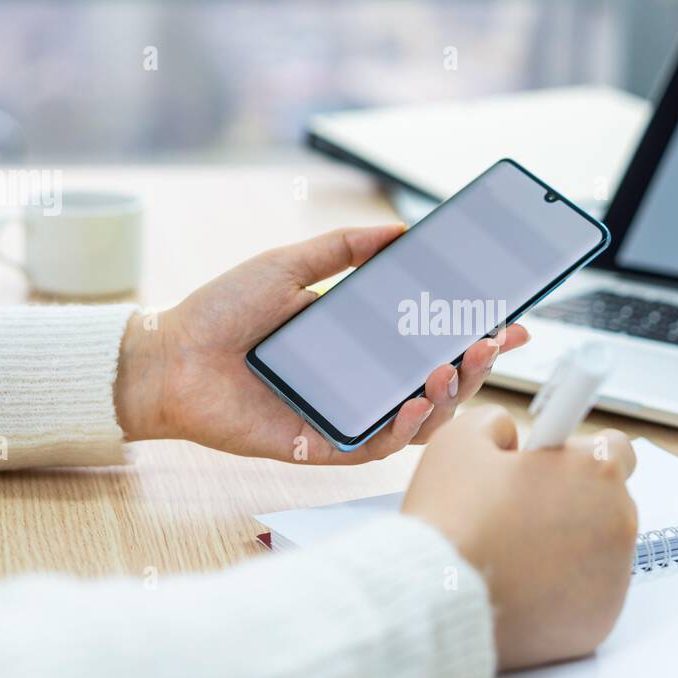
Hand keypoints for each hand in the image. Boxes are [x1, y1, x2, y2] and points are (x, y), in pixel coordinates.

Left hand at [113, 224, 528, 463]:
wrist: (169, 355)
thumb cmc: (221, 312)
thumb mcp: (289, 265)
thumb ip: (344, 248)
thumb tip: (399, 232)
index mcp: (358, 344)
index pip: (430, 343)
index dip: (474, 336)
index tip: (508, 318)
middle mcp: (359, 383)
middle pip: (438, 385)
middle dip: (477, 366)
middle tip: (496, 339)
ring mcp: (345, 416)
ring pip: (420, 422)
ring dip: (449, 396)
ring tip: (456, 365)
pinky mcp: (322, 445)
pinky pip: (378, 446)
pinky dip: (405, 427)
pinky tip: (417, 401)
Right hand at [401, 406, 637, 669]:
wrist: (436, 600)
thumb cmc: (452, 519)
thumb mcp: (461, 441)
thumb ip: (496, 423)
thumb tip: (509, 436)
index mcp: (595, 470)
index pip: (615, 450)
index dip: (577, 458)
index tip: (552, 470)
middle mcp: (619, 522)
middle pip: (606, 504)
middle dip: (570, 505)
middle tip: (517, 516)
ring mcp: (613, 577)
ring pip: (597, 553)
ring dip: (566, 550)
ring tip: (511, 557)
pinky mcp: (599, 622)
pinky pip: (586, 598)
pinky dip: (560, 594)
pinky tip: (518, 589)